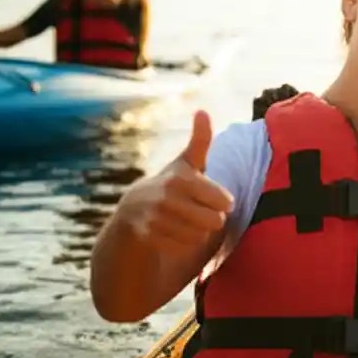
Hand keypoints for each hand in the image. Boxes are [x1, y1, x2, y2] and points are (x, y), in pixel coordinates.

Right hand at [118, 111, 233, 254]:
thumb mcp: (187, 164)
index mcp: (181, 178)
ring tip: (184, 222)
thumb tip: (202, 110)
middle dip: (211, 220)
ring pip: (199, 237)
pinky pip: (181, 247)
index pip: (224, 201)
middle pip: (215, 222)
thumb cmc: (171, 187)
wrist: (133, 214)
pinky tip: (171, 233)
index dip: (224, 203)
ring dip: (197, 233)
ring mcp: (154, 217)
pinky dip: (181, 244)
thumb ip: (200, 140)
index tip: (217, 199)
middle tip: (200, 213)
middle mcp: (166, 196)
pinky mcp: (146, 236)